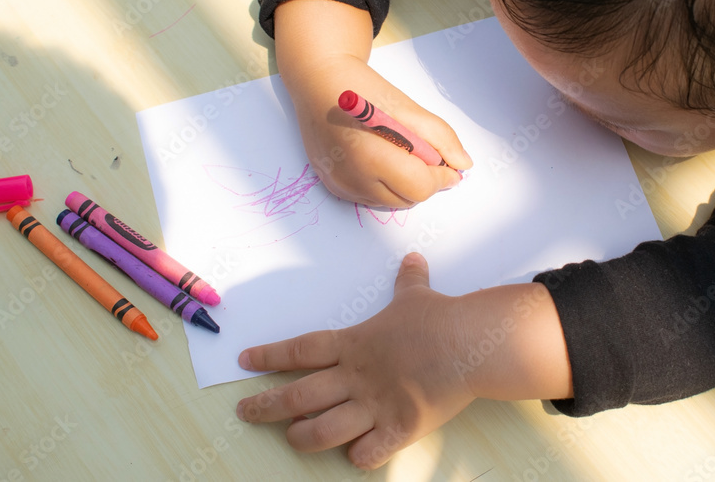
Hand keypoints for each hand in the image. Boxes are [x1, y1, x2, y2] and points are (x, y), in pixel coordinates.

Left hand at [235, 253, 476, 468]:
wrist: (470, 344)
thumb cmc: (440, 319)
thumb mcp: (418, 296)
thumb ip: (409, 281)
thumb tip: (412, 259)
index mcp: (353, 344)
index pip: (299, 350)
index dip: (268, 356)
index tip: (245, 362)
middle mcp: (355, 376)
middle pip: (297, 394)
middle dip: (264, 406)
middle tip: (245, 413)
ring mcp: (374, 405)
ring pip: (321, 430)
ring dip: (301, 436)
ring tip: (293, 436)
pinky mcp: (398, 429)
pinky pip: (365, 453)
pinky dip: (355, 456)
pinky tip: (354, 453)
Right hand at [274, 0, 471, 207]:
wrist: (319, 82)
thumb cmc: (362, 90)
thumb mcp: (408, 108)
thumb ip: (441, 138)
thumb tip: (462, 165)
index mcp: (371, 156)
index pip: (419, 187)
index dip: (441, 178)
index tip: (450, 168)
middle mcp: (352, 178)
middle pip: (407, 199)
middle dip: (423, 181)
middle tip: (423, 153)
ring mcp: (340, 185)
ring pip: (391, 202)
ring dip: (404, 185)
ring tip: (398, 152)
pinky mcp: (333, 187)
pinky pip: (371, 198)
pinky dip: (384, 185)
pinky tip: (380, 158)